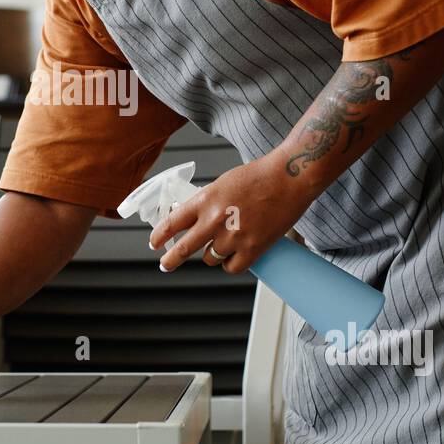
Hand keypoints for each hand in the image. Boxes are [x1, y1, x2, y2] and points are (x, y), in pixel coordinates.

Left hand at [148, 148, 311, 274]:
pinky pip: (232, 267)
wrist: (289, 177)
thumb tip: (194, 221)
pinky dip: (231, 264)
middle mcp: (215, 220)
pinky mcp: (253, 248)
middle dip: (171, 259)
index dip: (160, 236)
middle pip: (184, 248)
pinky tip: (235, 256)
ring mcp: (233, 236)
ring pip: (210, 258)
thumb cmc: (259, 176)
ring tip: (226, 243)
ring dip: (213, 254)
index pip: (172, 222)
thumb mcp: (222, 184)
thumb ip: (207, 203)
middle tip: (165, 264)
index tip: (154, 243)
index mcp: (205, 200)